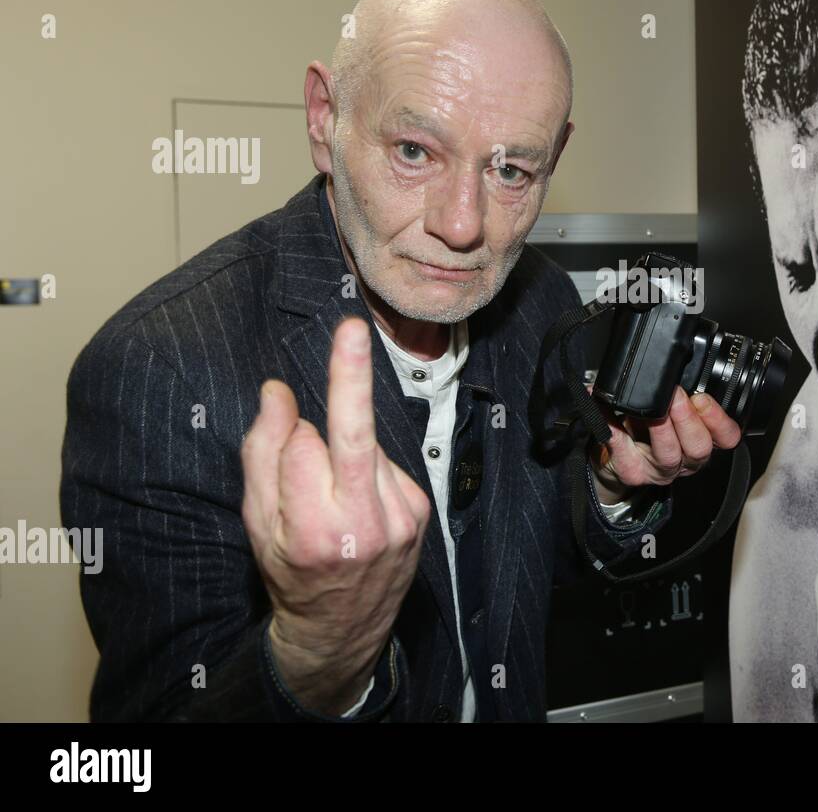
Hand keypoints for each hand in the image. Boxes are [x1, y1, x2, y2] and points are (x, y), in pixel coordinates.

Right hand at [240, 317, 430, 714]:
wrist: (344, 629)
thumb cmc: (290, 573)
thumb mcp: (257, 525)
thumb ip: (262, 457)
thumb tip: (276, 393)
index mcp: (314, 533)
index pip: (301, 449)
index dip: (287, 436)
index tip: (281, 413)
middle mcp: (365, 525)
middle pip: (354, 434)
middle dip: (351, 378)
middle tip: (350, 329)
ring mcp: (401, 517)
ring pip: (366, 444)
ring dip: (346, 449)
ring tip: (335, 492)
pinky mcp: (420, 509)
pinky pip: (385, 461)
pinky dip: (367, 465)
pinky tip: (359, 496)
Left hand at [590, 386, 741, 492]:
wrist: (619, 460)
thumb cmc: (649, 430)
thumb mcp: (672, 410)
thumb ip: (680, 392)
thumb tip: (670, 362)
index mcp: (702, 440)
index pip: (727, 437)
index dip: (719, 420)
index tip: (703, 397)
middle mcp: (686, 460)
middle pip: (699, 448)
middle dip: (689, 419)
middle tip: (677, 395)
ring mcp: (660, 469)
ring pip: (669, 455)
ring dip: (661, 428)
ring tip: (651, 410)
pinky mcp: (633, 471)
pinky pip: (624, 451)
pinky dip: (614, 429)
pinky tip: (608, 413)